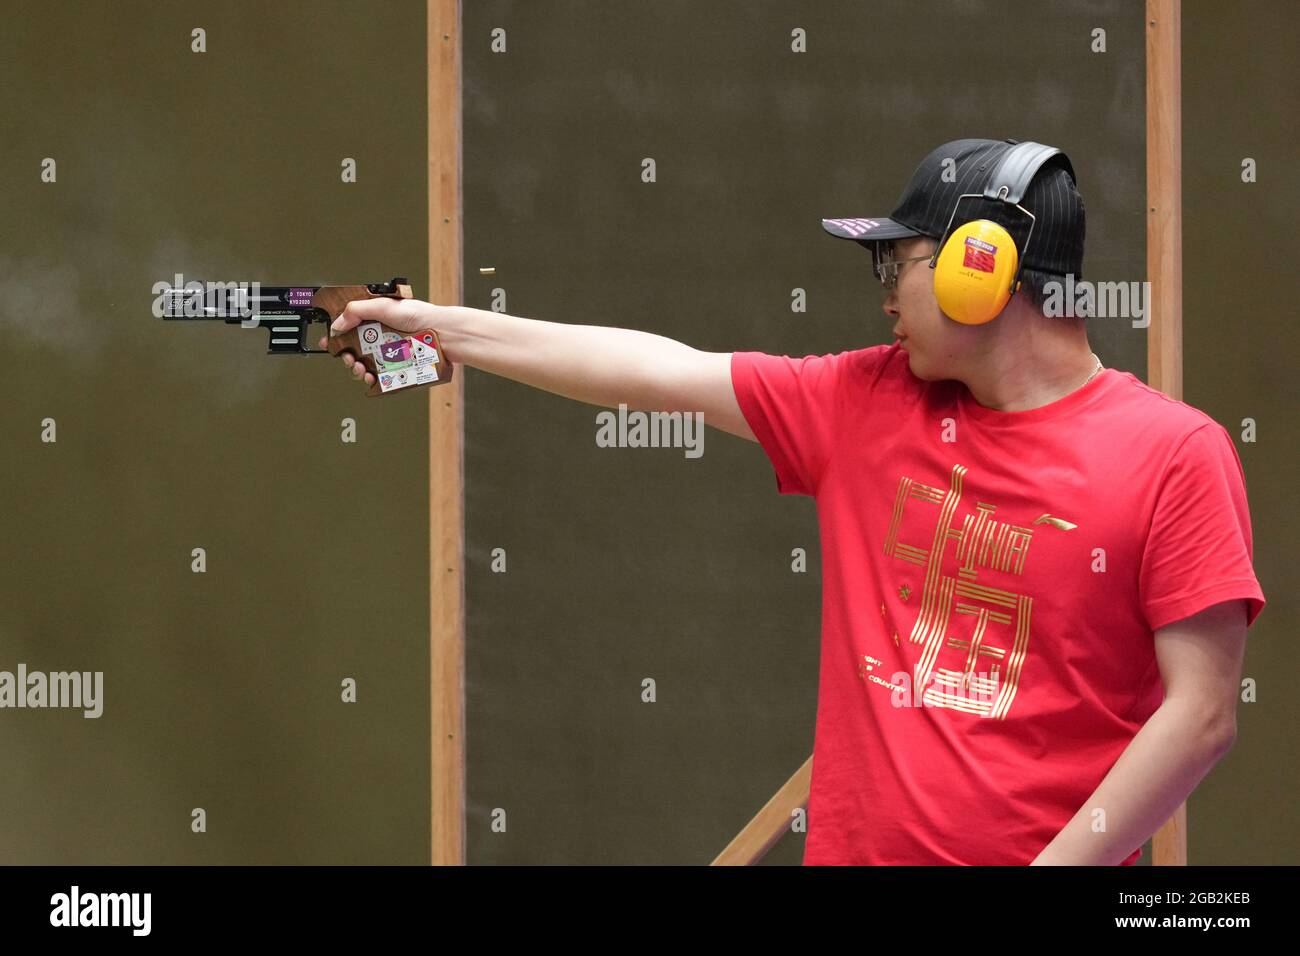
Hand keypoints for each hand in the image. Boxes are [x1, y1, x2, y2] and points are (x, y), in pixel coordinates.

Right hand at [318, 297, 453, 389]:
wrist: (444, 335)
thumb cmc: (422, 316)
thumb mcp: (384, 305)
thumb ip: (357, 311)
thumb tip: (338, 323)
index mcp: (376, 318)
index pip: (350, 327)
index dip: (337, 335)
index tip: (329, 343)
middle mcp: (382, 336)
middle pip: (354, 349)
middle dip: (346, 355)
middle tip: (348, 357)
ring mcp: (389, 353)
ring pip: (365, 365)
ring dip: (357, 369)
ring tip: (359, 368)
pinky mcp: (398, 368)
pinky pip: (380, 377)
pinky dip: (372, 380)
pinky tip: (371, 378)